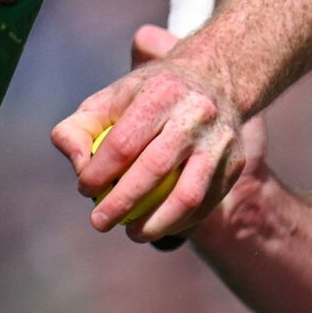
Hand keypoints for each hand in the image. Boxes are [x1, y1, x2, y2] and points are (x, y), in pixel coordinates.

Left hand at [51, 30, 248, 240]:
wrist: (213, 79)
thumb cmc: (146, 97)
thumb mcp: (107, 100)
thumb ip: (76, 130)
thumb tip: (80, 168)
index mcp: (160, 93)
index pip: (124, 142)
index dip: (100, 172)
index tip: (84, 190)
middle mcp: (195, 115)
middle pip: (155, 168)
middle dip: (122, 203)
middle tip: (99, 223)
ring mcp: (220, 140)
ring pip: (189, 195)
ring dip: (156, 224)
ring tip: (132, 233)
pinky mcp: (235, 162)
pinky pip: (206, 204)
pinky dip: (180, 222)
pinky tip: (158, 227)